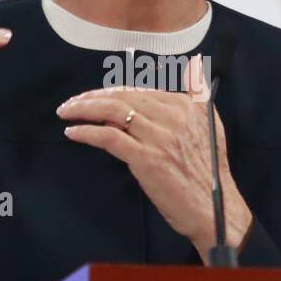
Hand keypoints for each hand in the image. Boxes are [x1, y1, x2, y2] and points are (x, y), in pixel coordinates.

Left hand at [56, 54, 252, 263]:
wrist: (213, 209)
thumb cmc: (209, 174)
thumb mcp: (211, 126)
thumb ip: (199, 97)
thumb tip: (191, 71)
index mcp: (186, 106)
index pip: (139, 90)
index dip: (112, 92)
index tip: (95, 98)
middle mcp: (173, 116)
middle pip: (122, 96)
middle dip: (92, 96)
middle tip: (72, 103)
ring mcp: (159, 137)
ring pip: (113, 111)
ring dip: (83, 109)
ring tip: (66, 112)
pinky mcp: (146, 158)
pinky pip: (109, 137)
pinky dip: (87, 132)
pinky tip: (73, 133)